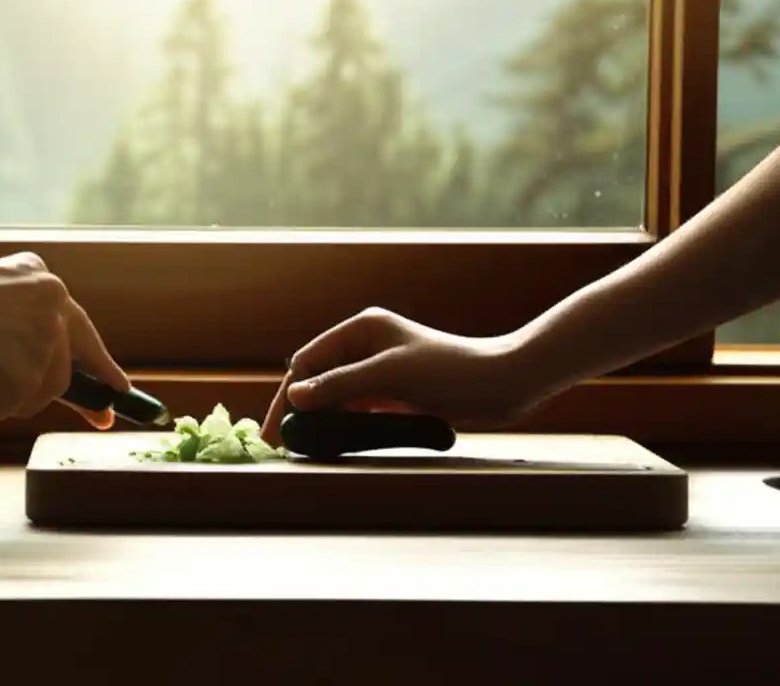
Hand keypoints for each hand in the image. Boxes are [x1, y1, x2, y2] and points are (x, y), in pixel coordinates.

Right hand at [0, 252, 129, 427]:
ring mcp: (38, 359)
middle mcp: (54, 322)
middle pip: (57, 376)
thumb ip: (30, 314)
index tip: (120, 393)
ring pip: (33, 397)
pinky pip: (6, 412)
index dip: (102, 368)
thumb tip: (62, 361)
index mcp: (49, 290)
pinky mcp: (16, 391)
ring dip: (2, 392)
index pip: (85, 338)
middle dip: (30, 383)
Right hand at [261, 308, 543, 444]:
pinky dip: (346, 426)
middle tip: (283, 445)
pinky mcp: (397, 393)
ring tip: (306, 449)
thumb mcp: (388, 375)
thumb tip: (295, 397)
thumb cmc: (449, 370)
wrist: (503, 383)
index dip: (289, 395)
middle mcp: (367, 346)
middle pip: (320, 380)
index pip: (308, 361)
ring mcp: (382, 371)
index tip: (276, 430)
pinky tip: (336, 444)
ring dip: (323, 420)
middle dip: (301, 410)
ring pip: (339, 397)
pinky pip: (360, 409)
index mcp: (361, 330)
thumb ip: (340, 384)